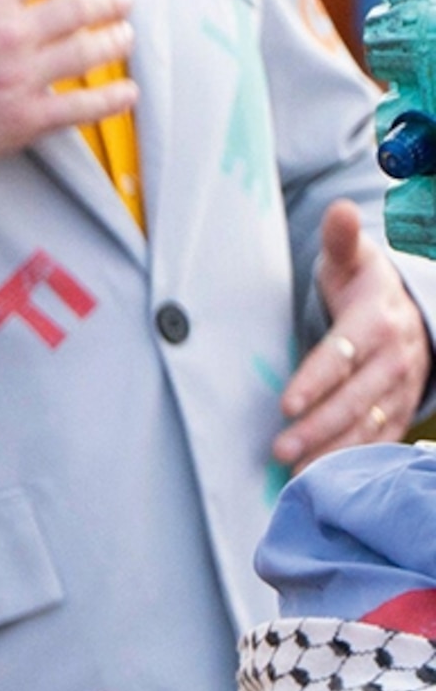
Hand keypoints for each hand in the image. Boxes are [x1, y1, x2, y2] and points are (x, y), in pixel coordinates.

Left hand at [277, 198, 432, 463]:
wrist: (410, 312)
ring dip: (332, 452)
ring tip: (296, 475)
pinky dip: (353, 461)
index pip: (342, 355)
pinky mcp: (400, 410)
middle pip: (354, 399)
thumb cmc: (364, 287)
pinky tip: (323, 479)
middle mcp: (394, 359)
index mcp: (377, 322)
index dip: (316, 381)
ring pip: (367, 426)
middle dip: (318, 427)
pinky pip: (379, 440)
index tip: (286, 404)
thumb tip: (341, 210)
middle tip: (279, 449)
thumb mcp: (352, 260)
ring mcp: (400, 389)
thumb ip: (341, 240)